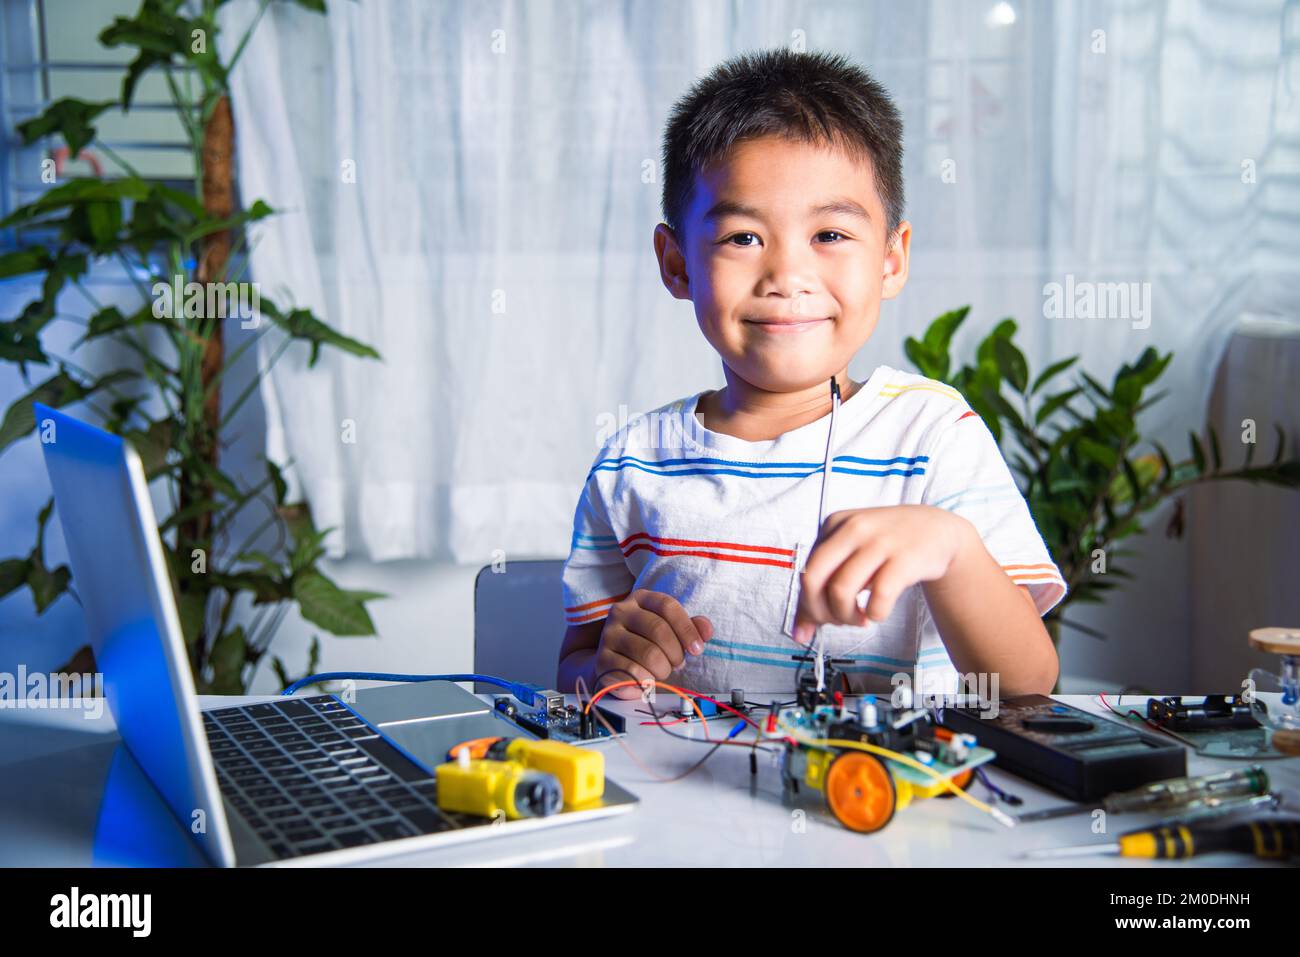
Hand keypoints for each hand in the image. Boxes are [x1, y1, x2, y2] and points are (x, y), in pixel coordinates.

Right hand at [594, 589, 712, 698]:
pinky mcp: (601, 659)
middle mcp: (621, 611)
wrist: (614, 662)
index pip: (667, 606)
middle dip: (676, 653)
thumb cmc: (647, 643)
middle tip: (678, 664)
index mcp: (640, 599)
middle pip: (659, 630)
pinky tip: (646, 679)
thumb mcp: (669, 630)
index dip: (687, 628)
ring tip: (661, 672)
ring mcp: (608, 635)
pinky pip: (633, 672)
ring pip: (648, 654)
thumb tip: (706, 630)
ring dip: (663, 670)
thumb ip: (690, 627)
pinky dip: (647, 680)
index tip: (697, 649)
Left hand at [793, 505, 973, 642]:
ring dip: (846, 617)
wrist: (937, 530)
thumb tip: (799, 634)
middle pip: (813, 581)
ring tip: (860, 619)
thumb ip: (823, 589)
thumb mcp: (851, 557)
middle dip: (820, 612)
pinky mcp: (905, 558)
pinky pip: (878, 596)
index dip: (809, 605)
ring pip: (841, 590)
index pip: (805, 573)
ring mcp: (879, 541)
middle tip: (837, 622)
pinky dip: (874, 614)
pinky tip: (878, 613)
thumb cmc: (886, 548)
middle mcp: (853, 528)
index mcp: (834, 524)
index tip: (822, 621)